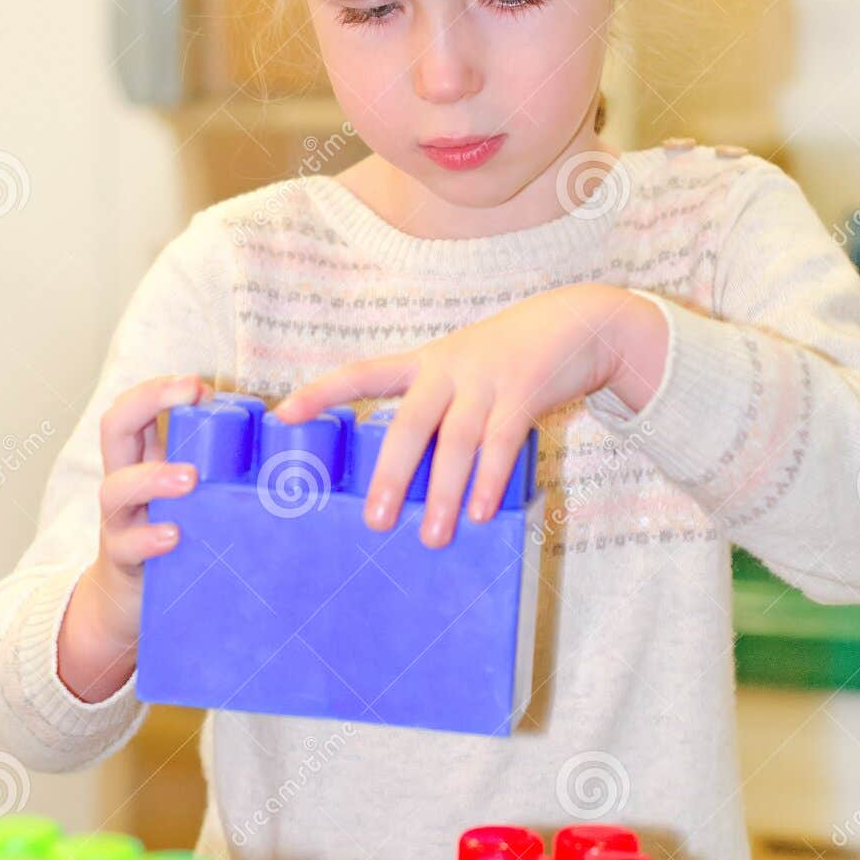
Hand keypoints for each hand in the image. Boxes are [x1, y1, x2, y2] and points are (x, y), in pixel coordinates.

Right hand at [57, 373, 212, 701]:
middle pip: (114, 429)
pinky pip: (127, 546)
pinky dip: (148, 539)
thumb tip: (300, 445)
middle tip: (192, 396)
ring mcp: (120, 522)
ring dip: (152, 477)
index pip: (137, 408)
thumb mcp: (195, 498)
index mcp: (145, 460)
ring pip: (114, 489)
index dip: (160, 388)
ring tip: (189, 478)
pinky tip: (173, 537)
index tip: (199, 385)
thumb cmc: (179, 540)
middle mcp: (125, 483)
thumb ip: (227, 472)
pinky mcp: (123, 562)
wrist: (131, 606)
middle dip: (147, 401)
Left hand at [271, 285, 665, 547]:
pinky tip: (480, 512)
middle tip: (376, 521)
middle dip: (391, 473)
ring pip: (456, 440)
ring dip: (443, 492)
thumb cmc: (512, 359)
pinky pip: (502, 441)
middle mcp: (448, 368)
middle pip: (408, 422)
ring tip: (433, 536)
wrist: (578, 322)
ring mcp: (486, 378)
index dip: (321, 393)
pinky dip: (488, 480)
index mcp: (425, 363)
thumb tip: (416, 483)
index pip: (362, 373)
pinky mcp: (524, 390)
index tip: (282, 416)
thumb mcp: (466, 369)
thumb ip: (441, 413)